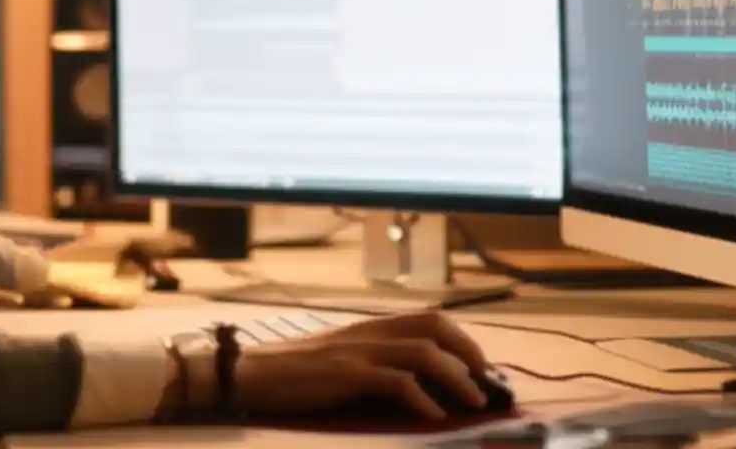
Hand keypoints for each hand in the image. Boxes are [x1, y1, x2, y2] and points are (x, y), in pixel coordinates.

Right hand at [230, 312, 489, 420]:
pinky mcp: (346, 374)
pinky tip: (434, 417)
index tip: (479, 365)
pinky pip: (397, 382)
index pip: (428, 318)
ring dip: (457, 377)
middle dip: (469, 351)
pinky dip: (423, 400)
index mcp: (369, 327)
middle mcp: (370, 331)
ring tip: (473, 401)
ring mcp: (358, 351)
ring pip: (424, 352)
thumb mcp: (338, 360)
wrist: (249, 374)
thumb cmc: (292, 374)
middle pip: (435, 326)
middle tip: (486, 380)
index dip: (461, 339)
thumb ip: (372, 363)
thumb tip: (413, 387)